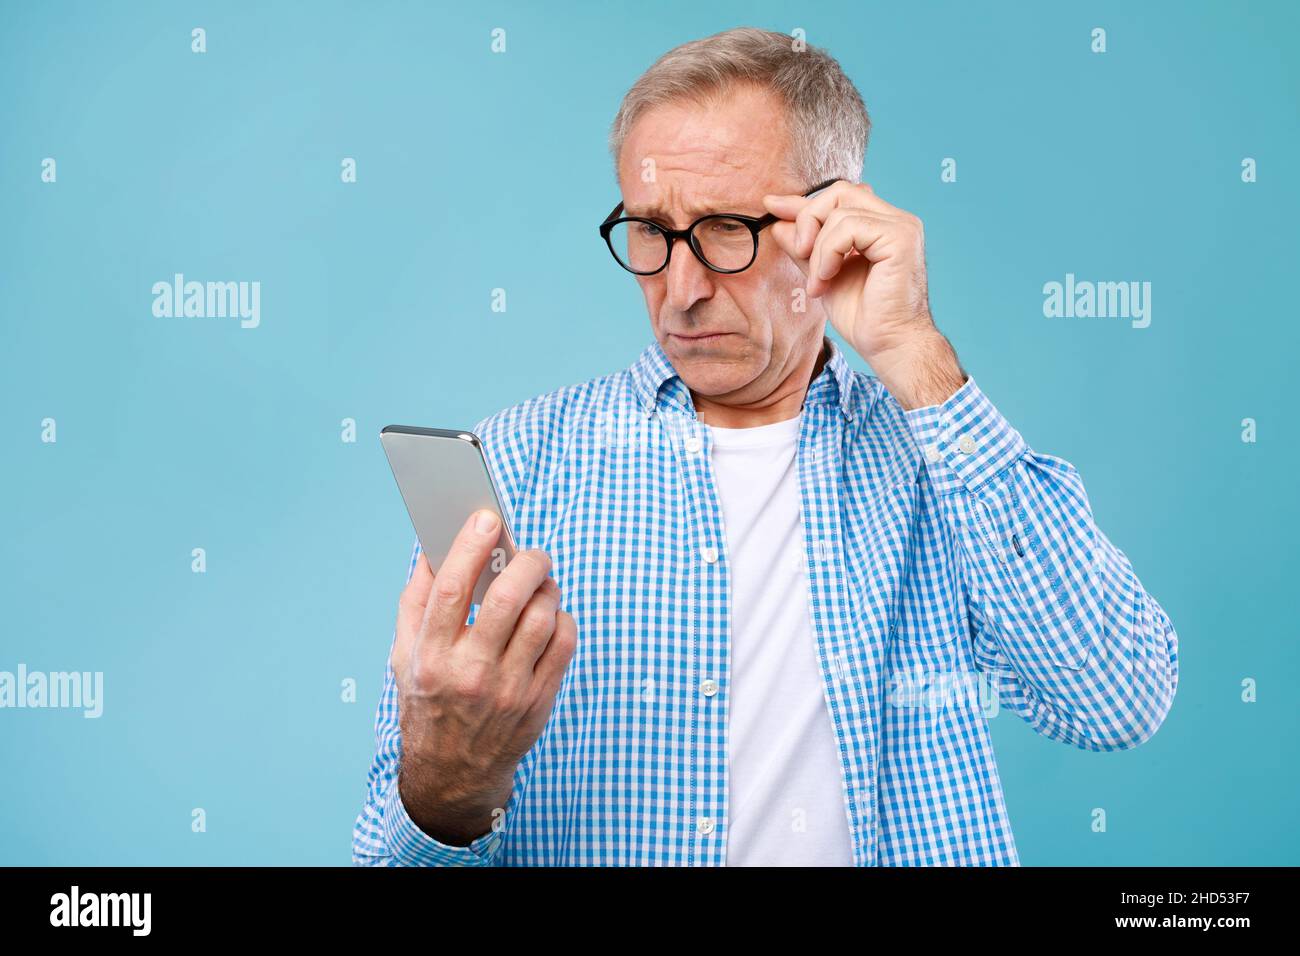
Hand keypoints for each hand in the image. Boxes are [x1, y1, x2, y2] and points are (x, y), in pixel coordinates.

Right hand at [390, 510, 576, 845]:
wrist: (452, 774)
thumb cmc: (428, 702)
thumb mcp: (404, 655)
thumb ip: (416, 601)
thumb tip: (434, 546)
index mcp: (430, 657)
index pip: (452, 589)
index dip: (471, 546)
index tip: (488, 517)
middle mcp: (470, 674)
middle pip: (508, 599)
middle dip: (526, 561)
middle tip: (529, 551)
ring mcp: (508, 691)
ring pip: (543, 618)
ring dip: (547, 588)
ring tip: (541, 581)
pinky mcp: (538, 702)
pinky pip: (564, 645)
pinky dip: (563, 619)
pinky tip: (551, 614)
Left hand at [763, 181, 964, 408]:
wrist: (889, 345)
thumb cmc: (863, 317)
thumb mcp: (822, 275)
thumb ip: (805, 248)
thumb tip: (779, 224)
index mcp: (880, 225)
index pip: (838, 197)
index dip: (803, 202)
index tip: (771, 206)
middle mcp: (894, 219)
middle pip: (838, 192)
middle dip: (808, 219)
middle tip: (799, 253)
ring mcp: (901, 226)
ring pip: (840, 211)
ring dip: (817, 249)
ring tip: (818, 282)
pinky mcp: (901, 237)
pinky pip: (849, 227)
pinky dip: (828, 252)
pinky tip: (827, 278)